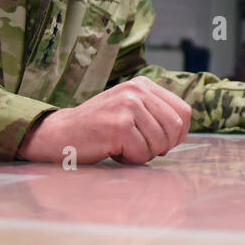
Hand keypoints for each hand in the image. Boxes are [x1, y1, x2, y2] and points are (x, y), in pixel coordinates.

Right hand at [17, 76, 192, 163]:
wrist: (60, 134)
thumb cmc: (97, 128)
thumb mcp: (130, 110)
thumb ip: (155, 113)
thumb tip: (183, 130)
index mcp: (143, 85)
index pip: (184, 111)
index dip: (178, 134)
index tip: (162, 143)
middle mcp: (137, 91)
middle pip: (176, 128)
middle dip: (162, 146)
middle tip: (140, 148)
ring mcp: (128, 107)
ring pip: (160, 143)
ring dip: (144, 154)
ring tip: (123, 147)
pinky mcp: (119, 126)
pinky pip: (142, 153)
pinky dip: (130, 159)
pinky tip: (113, 151)